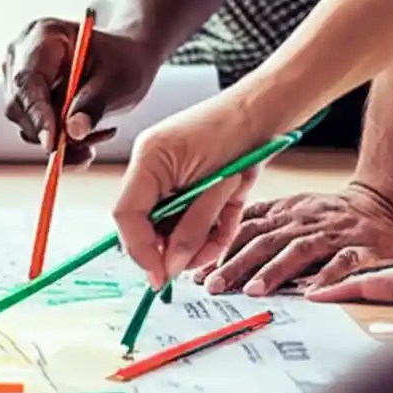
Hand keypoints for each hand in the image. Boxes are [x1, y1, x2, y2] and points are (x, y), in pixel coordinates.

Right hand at [3, 18, 155, 164]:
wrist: (125, 61)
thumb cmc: (123, 61)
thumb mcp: (117, 80)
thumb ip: (94, 104)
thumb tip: (72, 133)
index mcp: (42, 36)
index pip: (27, 81)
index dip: (37, 114)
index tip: (52, 144)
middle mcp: (21, 56)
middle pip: (20, 106)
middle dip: (52, 134)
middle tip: (86, 150)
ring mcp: (20, 80)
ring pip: (27, 124)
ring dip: (61, 141)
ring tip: (97, 137)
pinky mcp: (26, 102)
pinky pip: (35, 131)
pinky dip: (61, 142)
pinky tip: (88, 136)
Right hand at [113, 96, 264, 289]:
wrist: (265, 114)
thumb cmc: (230, 131)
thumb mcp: (204, 181)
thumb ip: (185, 225)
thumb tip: (166, 269)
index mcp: (146, 165)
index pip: (127, 217)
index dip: (140, 251)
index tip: (159, 278)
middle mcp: (158, 179)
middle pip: (153, 232)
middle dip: (178, 244)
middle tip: (200, 248)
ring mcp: (180, 190)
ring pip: (180, 236)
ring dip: (204, 235)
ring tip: (225, 205)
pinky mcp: (206, 199)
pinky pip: (205, 232)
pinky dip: (218, 232)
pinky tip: (232, 210)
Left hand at [196, 184, 392, 296]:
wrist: (388, 204)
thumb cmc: (333, 216)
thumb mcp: (294, 211)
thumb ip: (262, 225)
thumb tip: (215, 248)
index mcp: (286, 214)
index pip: (246, 229)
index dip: (221, 251)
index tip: (198, 273)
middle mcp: (306, 221)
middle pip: (265, 241)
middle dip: (236, 264)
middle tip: (214, 286)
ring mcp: (335, 234)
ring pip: (299, 249)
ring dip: (274, 271)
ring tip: (252, 290)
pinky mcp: (364, 248)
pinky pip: (345, 262)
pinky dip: (328, 277)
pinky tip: (311, 293)